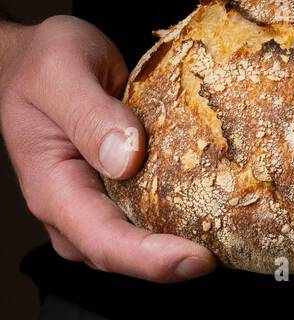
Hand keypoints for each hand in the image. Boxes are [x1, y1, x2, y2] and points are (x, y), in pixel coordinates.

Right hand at [0, 15, 216, 281]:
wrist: (31, 57)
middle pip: (126, 254)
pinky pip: (154, 211)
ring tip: (234, 231)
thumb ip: (89, 115)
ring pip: (142, 239)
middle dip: (177, 262)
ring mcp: (98, 201)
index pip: (103, 241)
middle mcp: (74, 208)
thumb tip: (127, 159)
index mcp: (53, 188)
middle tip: (232, 249)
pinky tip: (220, 199)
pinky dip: (186, 211)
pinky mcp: (121, 187)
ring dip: (185, 239)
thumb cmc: (40, 62)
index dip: (150, 259)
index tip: (199, 258)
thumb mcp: (60, 72)